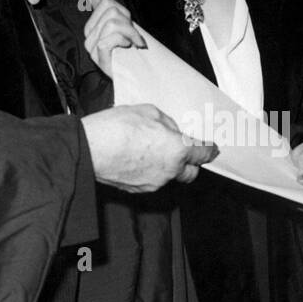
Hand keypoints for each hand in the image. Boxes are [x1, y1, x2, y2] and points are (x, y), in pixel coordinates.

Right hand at [80, 105, 217, 191]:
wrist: (89, 148)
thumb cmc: (117, 127)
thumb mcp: (149, 112)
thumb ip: (167, 123)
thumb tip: (171, 131)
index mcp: (178, 149)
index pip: (202, 154)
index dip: (210, 151)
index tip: (213, 149)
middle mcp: (170, 170)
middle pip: (191, 173)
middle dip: (191, 164)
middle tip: (182, 152)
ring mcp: (154, 183)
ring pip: (169, 177)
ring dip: (167, 166)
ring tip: (149, 150)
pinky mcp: (138, 190)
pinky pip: (152, 181)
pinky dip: (150, 172)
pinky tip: (136, 159)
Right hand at [81, 0, 145, 76]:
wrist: (136, 74)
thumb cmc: (128, 50)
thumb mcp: (119, 24)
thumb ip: (103, 6)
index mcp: (91, 27)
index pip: (107, 3)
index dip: (124, 13)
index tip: (129, 27)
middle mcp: (88, 37)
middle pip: (111, 13)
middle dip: (128, 23)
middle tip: (133, 37)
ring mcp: (92, 49)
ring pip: (112, 24)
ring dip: (129, 33)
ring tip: (133, 43)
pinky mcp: (99, 58)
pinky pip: (110, 38)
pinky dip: (125, 41)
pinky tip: (129, 48)